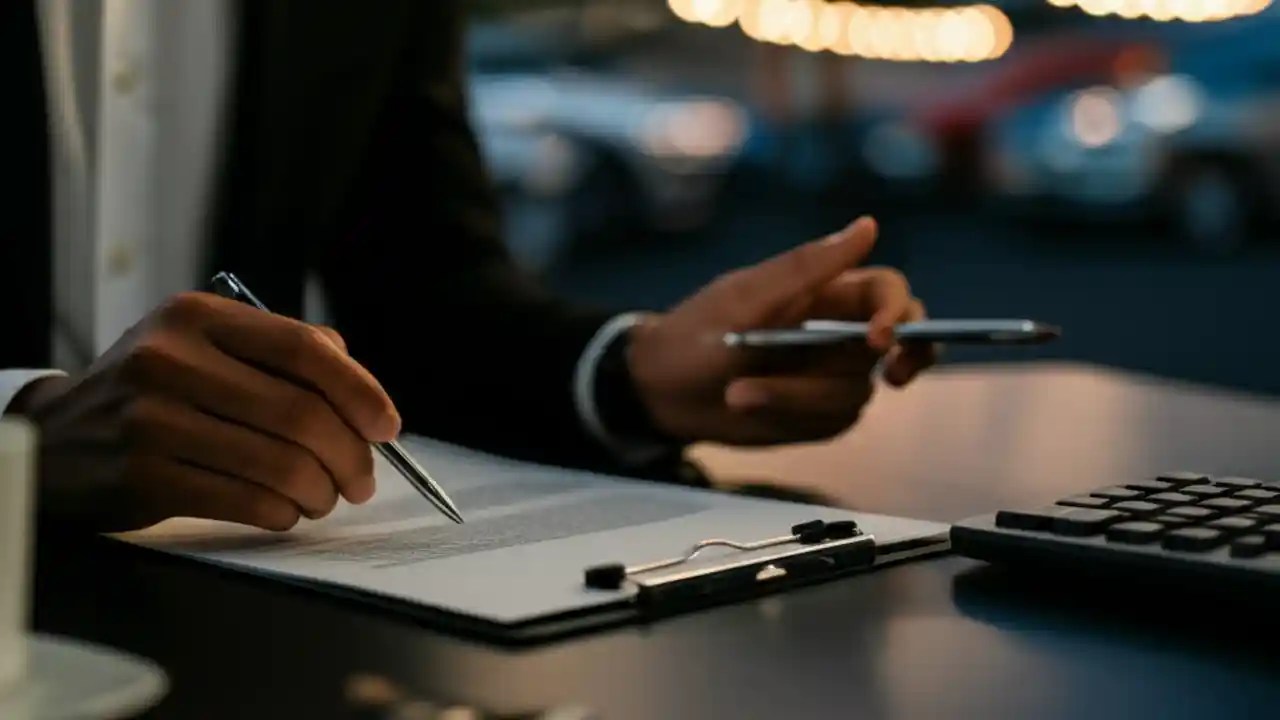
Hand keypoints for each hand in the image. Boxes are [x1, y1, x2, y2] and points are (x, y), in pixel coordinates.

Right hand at [12, 293, 400, 532]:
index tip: (387, 427)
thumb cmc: (154, 392)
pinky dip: (283, 512)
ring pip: (281, 464)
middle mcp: (171, 359)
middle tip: (362, 480)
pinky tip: (286, 511)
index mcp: (199, 318)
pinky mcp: (142, 476)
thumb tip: (360, 382)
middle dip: (350, 456)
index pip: (305, 350)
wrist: (57, 439)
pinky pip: (247, 500)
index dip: (360, 392)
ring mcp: (152, 418)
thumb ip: (280, 350)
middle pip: (302, 414)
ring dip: (321, 491)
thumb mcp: (203, 346)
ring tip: (324, 498)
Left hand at [626, 216, 934, 445]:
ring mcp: (828, 377)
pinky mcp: (815, 416)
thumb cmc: (695, 333)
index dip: (899, 312)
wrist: (656, 392)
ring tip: (738, 393)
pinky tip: (750, 406)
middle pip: (903, 341)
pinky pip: (832, 422)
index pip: (887, 292)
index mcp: (824, 293)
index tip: (880, 340)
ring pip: (855, 392)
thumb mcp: (745, 299)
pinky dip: (793, 417)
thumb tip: (868, 226)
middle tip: (894, 378)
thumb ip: (806, 268)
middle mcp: (836, 334)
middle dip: (911, 357)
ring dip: (798, 396)